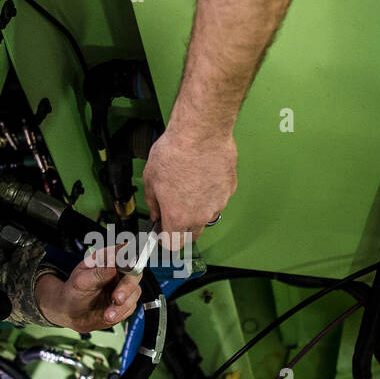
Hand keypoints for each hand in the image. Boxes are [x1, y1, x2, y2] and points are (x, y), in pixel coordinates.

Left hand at [35, 246, 141, 331]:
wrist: (70, 315)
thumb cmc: (73, 293)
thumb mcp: (80, 282)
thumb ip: (97, 273)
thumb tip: (112, 267)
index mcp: (105, 259)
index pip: (123, 252)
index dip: (130, 256)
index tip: (129, 265)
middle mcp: (117, 271)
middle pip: (134, 273)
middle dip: (127, 287)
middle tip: (117, 298)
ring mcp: (122, 287)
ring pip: (134, 292)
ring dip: (122, 305)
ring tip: (107, 314)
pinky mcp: (125, 302)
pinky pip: (131, 307)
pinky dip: (120, 313)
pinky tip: (108, 316)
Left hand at [142, 122, 236, 244]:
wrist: (201, 133)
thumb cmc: (175, 152)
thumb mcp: (150, 179)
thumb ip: (153, 202)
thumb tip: (156, 210)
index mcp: (178, 217)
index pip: (173, 245)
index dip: (166, 240)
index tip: (163, 231)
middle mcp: (200, 216)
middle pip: (192, 235)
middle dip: (182, 229)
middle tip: (174, 212)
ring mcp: (218, 203)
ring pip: (206, 216)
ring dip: (197, 210)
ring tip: (189, 187)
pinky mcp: (229, 190)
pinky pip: (218, 199)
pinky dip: (210, 194)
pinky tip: (202, 176)